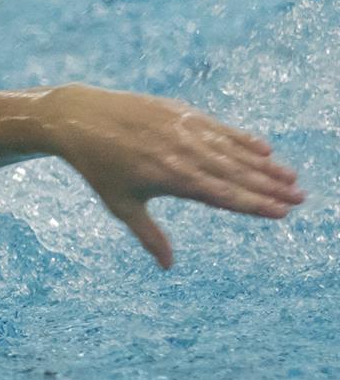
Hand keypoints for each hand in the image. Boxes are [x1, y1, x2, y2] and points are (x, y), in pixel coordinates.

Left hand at [40, 84, 303, 267]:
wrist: (78, 119)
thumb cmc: (98, 168)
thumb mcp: (121, 205)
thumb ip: (149, 235)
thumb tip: (168, 267)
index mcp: (171, 178)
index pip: (223, 195)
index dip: (254, 205)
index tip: (281, 213)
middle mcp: (183, 153)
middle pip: (236, 173)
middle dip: (270, 187)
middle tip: (299, 198)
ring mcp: (183, 130)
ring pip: (233, 150)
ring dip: (264, 164)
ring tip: (290, 177)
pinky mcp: (180, 112)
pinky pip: (219, 127)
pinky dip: (242, 138)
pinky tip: (264, 148)